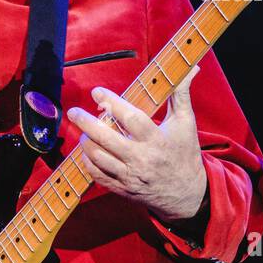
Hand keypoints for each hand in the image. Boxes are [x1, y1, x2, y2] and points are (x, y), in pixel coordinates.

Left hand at [65, 64, 207, 222]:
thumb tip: (188, 69)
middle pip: (107, 138)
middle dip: (86, 123)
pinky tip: (86, 150)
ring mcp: (130, 176)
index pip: (131, 118)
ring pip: (98, 157)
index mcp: (157, 140)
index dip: (112, 102)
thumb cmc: (185, 153)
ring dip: (85, 141)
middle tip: (73, 112)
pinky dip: (87, 161)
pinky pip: (97, 175)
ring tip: (83, 130)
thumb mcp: (186, 124)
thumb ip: (180, 95)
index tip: (97, 92)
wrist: (186, 193)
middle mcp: (141, 158)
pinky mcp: (122, 189)